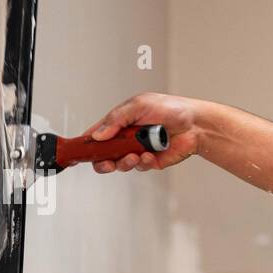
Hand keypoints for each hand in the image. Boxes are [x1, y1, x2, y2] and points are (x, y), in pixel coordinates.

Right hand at [86, 92, 200, 172]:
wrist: (195, 123)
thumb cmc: (170, 108)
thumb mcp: (138, 105)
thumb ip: (116, 120)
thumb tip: (99, 135)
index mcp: (120, 123)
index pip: (97, 134)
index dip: (86, 144)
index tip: (78, 151)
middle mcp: (127, 138)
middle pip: (104, 155)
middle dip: (102, 161)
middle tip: (106, 161)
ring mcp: (138, 151)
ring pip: (120, 164)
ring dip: (123, 162)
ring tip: (134, 155)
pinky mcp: (151, 161)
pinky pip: (140, 167)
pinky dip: (142, 163)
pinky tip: (148, 155)